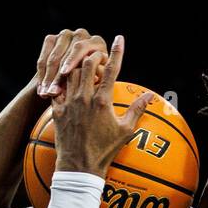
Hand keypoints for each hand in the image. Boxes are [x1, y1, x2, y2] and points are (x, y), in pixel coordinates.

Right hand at [34, 28, 108, 98]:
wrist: (82, 79)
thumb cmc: (96, 82)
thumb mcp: (99, 80)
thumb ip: (97, 77)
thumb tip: (95, 78)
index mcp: (96, 42)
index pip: (80, 48)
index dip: (71, 60)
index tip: (64, 73)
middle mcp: (81, 35)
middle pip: (64, 53)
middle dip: (57, 74)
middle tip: (52, 91)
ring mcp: (65, 35)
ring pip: (52, 57)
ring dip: (47, 77)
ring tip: (45, 93)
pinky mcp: (51, 39)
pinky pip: (43, 58)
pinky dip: (42, 74)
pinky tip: (41, 89)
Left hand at [52, 35, 155, 177]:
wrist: (79, 167)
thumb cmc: (105, 152)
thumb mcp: (125, 131)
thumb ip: (137, 110)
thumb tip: (151, 96)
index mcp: (103, 101)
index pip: (111, 70)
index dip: (117, 52)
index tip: (120, 39)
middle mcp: (84, 98)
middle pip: (86, 63)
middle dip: (93, 55)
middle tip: (99, 56)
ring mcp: (69, 103)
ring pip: (71, 72)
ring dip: (77, 66)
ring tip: (83, 68)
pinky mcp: (56, 111)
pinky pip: (57, 88)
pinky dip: (62, 81)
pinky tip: (65, 81)